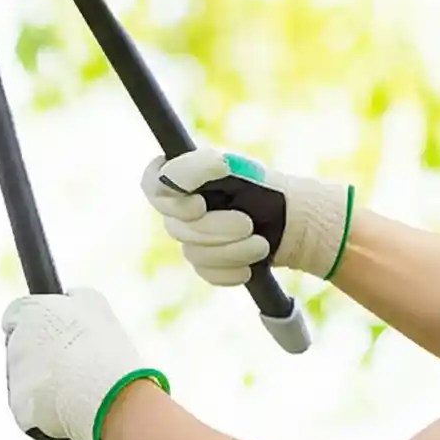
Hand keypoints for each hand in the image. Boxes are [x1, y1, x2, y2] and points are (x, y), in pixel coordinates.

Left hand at [2, 288, 169, 439]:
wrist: (103, 394)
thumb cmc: (103, 348)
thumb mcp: (95, 305)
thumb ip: (74, 297)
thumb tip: (69, 296)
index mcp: (29, 312)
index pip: (15, 314)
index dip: (35, 324)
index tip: (51, 333)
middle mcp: (14, 342)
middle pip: (20, 348)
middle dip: (40, 355)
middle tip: (71, 363)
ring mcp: (14, 376)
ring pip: (26, 379)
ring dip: (45, 382)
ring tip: (78, 386)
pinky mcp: (17, 406)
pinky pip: (29, 406)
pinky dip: (46, 407)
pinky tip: (71, 405)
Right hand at [140, 148, 354, 285]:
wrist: (287, 220)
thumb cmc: (258, 187)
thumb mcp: (233, 168)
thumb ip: (199, 166)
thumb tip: (180, 167)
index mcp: (180, 178)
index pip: (152, 185)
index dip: (171, 201)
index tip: (200, 204)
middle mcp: (178, 209)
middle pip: (177, 227)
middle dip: (217, 229)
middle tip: (248, 224)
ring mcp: (189, 238)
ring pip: (194, 254)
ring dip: (233, 251)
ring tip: (261, 243)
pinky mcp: (203, 263)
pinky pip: (206, 273)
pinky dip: (232, 270)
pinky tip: (251, 265)